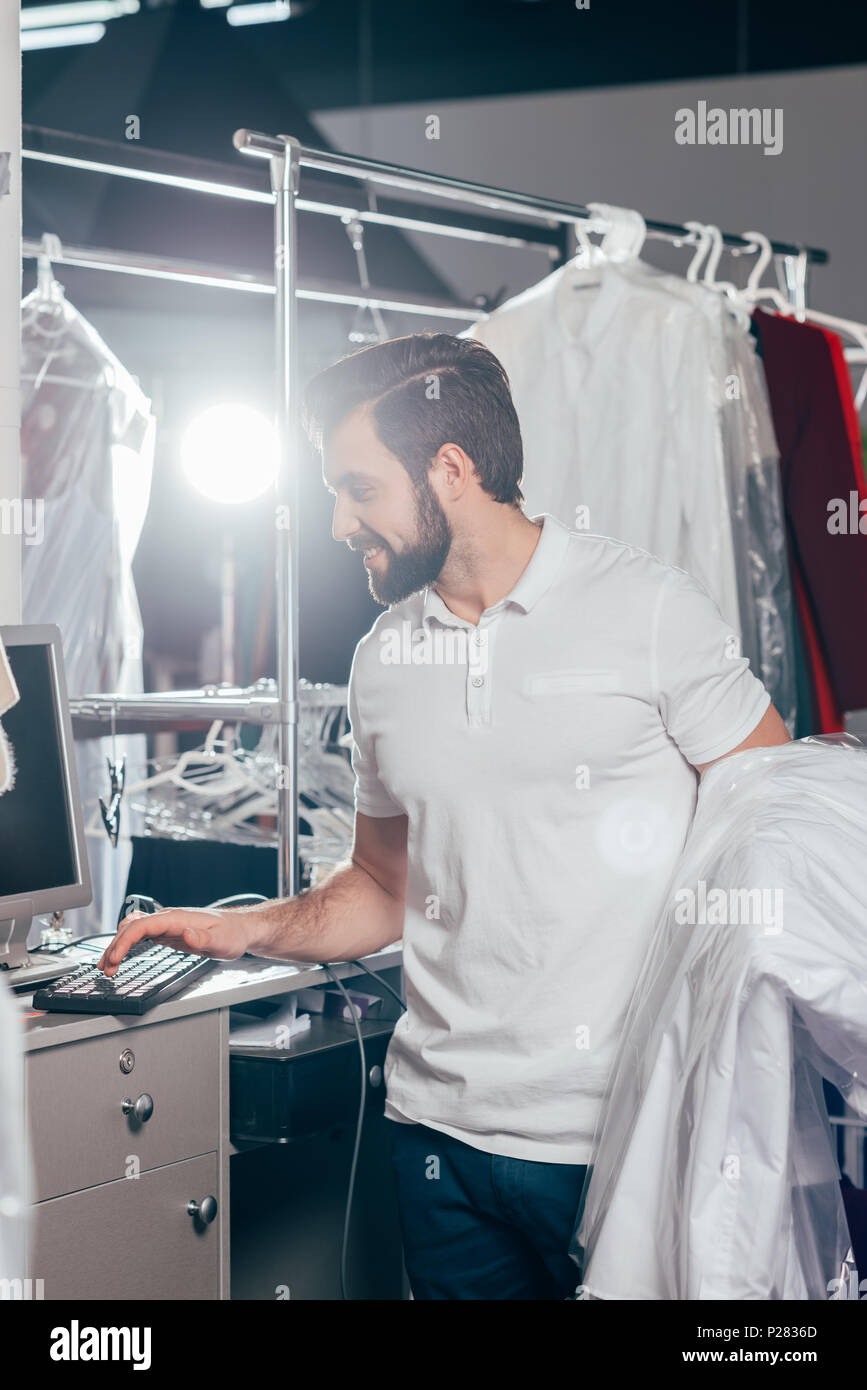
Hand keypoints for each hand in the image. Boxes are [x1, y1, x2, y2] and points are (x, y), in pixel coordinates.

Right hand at [97, 906, 253, 976]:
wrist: (240, 929)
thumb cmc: (233, 934)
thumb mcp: (222, 941)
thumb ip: (203, 938)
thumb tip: (186, 934)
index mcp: (178, 919)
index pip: (142, 925)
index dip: (125, 941)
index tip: (115, 958)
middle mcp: (169, 918)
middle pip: (132, 927)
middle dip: (115, 946)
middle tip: (106, 969)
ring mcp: (167, 924)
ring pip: (133, 929)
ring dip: (117, 945)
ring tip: (107, 965)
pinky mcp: (168, 932)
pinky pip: (140, 934)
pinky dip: (126, 944)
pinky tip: (121, 954)